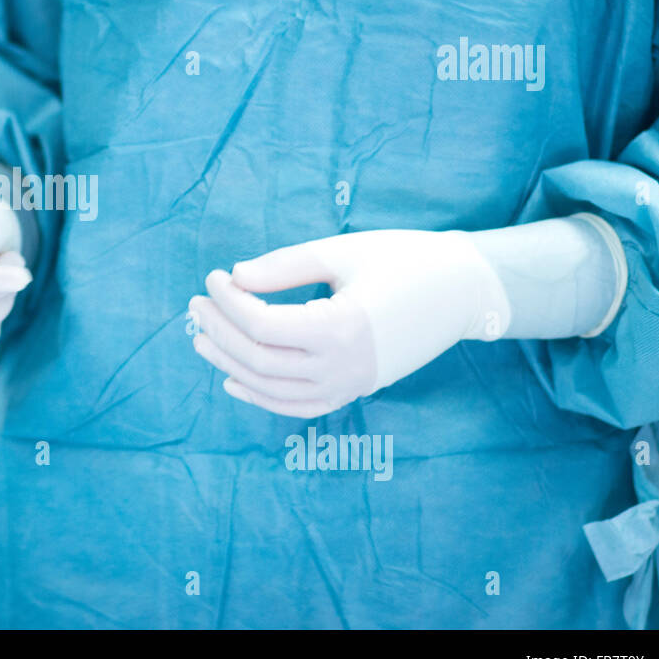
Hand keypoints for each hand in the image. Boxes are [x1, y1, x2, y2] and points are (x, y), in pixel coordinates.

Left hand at [189, 230, 509, 417]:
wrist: (463, 290)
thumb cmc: (404, 260)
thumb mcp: (341, 253)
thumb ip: (285, 267)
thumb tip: (235, 277)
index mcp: (341, 328)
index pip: (262, 325)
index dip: (228, 303)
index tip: (213, 278)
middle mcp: (344, 367)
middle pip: (259, 360)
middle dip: (220, 332)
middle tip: (195, 304)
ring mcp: (351, 385)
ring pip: (273, 390)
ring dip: (231, 365)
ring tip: (201, 338)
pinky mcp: (355, 390)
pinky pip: (299, 406)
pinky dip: (262, 398)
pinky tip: (233, 381)